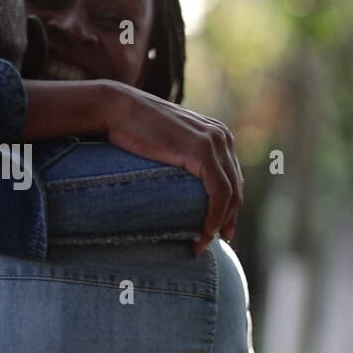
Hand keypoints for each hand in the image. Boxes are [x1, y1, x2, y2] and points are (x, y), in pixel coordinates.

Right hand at [102, 81, 243, 254]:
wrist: (117, 109)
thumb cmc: (131, 128)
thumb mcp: (166, 142)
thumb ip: (180, 156)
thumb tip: (177, 180)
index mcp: (217, 134)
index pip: (232, 178)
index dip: (229, 209)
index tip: (218, 231)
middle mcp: (222, 136)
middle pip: (236, 188)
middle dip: (227, 219)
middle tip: (211, 242)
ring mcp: (214, 142)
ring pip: (231, 194)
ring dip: (219, 223)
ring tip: (202, 242)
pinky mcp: (201, 151)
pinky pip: (219, 192)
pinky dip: (215, 216)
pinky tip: (205, 232)